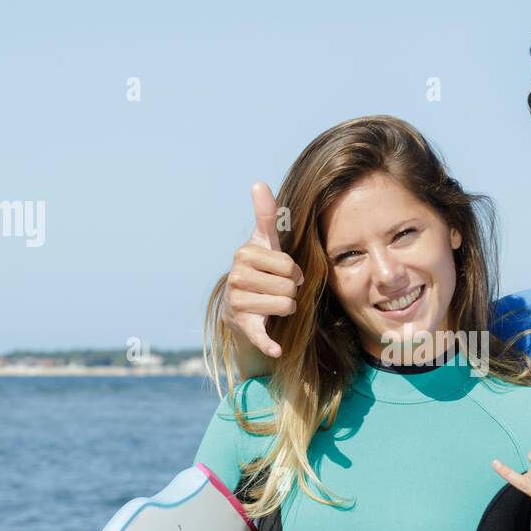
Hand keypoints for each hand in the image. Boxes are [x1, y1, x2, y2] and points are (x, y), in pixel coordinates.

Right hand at [223, 182, 304, 359]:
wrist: (244, 305)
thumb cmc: (262, 269)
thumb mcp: (265, 241)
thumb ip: (265, 214)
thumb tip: (258, 182)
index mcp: (243, 255)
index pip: (287, 264)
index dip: (294, 271)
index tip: (287, 273)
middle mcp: (236, 277)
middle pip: (288, 286)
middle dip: (292, 290)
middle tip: (280, 290)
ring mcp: (237, 303)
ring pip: (285, 305)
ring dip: (288, 307)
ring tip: (275, 304)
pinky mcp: (243, 326)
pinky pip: (260, 334)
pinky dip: (269, 343)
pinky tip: (276, 348)